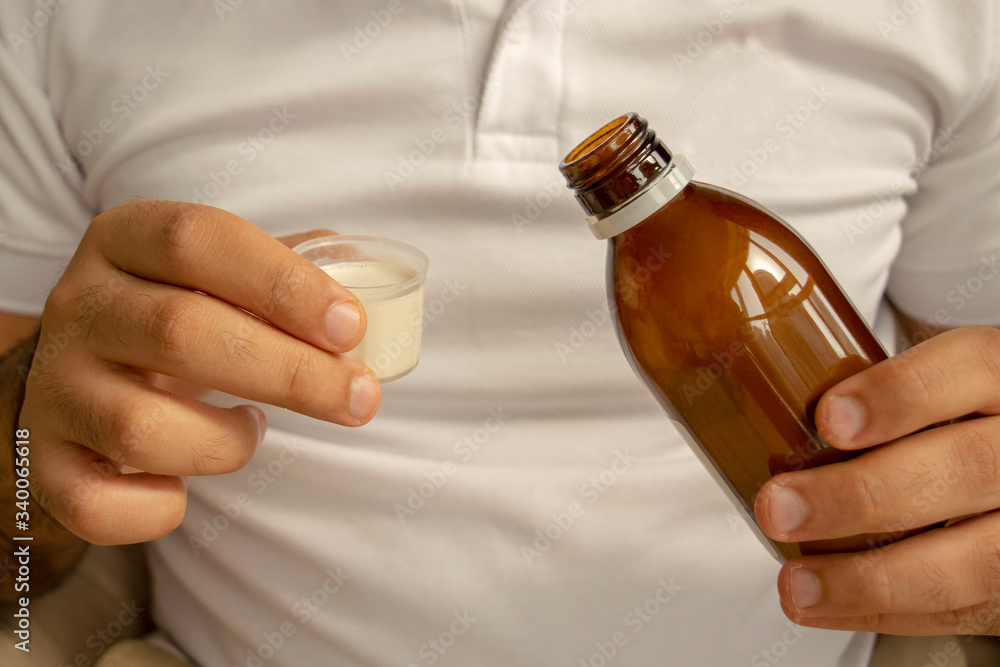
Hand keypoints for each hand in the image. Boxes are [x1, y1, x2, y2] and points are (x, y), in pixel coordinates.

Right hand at [19, 200, 379, 545]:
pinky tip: (183, 490)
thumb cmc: (175, 318)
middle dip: (290, 373)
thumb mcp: (216, 275)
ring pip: (140, 427)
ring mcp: (52, 386)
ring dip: (225, 442)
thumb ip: (282, 270)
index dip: (282, 284)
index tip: (350, 326)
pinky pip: (93, 504)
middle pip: (180, 331)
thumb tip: (360, 267)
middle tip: (360, 399)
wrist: (82, 375)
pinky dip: (154, 510)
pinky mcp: (45, 461)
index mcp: (124, 241)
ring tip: (252, 429)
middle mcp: (78, 307)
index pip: (196, 240)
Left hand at [754, 326, 999, 634]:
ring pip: (978, 558)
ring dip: (872, 576)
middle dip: (863, 495)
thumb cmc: (954, 428)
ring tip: (798, 582)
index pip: (973, 366)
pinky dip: (887, 611)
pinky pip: (967, 609)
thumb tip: (752, 404)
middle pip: (969, 466)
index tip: (830, 419)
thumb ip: (872, 397)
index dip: (901, 393)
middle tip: (778, 506)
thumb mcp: (934, 391)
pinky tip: (826, 605)